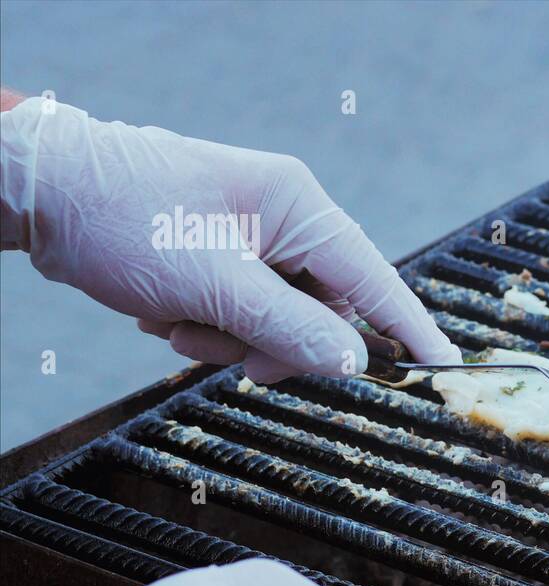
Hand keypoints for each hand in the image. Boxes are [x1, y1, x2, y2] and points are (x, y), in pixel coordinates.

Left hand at [0, 97, 459, 381]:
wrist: (42, 194)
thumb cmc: (123, 220)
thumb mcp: (211, 284)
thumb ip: (289, 327)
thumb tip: (354, 361)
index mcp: (296, 205)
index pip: (372, 276)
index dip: (409, 327)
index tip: (446, 368)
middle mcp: (284, 218)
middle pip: (322, 310)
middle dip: (275, 343)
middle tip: (231, 356)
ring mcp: (254, 237)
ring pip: (279, 321)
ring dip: (230, 339)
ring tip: (176, 323)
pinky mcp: (226, 256)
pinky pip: (245, 314)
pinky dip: (210, 328)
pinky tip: (166, 314)